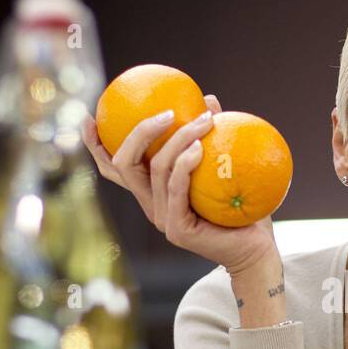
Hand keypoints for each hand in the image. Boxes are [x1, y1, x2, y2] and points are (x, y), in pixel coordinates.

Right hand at [83, 92, 278, 274]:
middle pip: (124, 164)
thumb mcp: (225, 165)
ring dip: (178, 138)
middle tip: (166, 112)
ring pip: (155, 168)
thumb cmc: (243, 209)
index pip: (116, 167)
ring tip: (203, 121)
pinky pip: (175, 188)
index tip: (90, 116)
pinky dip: (184, 164)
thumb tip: (207, 98)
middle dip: (139, 132)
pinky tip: (199, 147)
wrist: (257, 250)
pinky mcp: (177, 229)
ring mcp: (162, 218)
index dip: (96, 145)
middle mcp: (151, 205)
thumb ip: (211, 136)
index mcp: (153, 192)